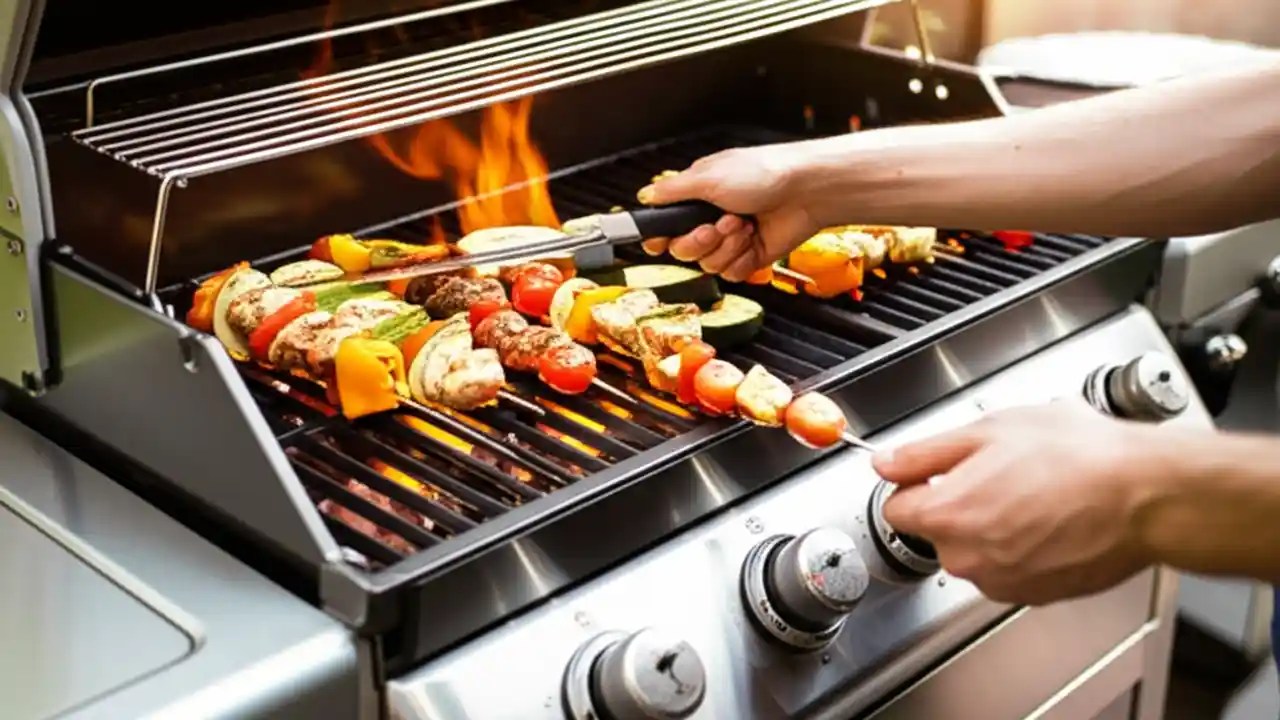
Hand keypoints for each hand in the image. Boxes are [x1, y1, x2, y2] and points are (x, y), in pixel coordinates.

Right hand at [636, 145, 821, 281]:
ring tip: (744, 225)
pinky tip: (753, 241)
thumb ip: (671, 190)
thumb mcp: (708, 175)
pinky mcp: (750, 258)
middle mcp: (710, 219)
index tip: (659, 241)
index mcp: (696, 197)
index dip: (659, 238)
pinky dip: (742, 259)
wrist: (806, 190)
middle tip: (717, 225)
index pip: (664, 226)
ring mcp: (730, 241)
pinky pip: (731, 274)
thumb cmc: (763, 172)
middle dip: (699, 240)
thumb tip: (644, 196)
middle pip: (682, 251)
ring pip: (708, 264)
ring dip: (726, 246)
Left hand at [871, 401, 1169, 604]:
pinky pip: (1008, 569)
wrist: (1145, 495)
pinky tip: (1051, 520)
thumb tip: (886, 463)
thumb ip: (925, 453)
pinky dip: (1021, 549)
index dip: (916, 485)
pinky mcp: (1034, 595)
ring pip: (974, 551)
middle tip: (1001, 474)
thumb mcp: (989, 431)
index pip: (896, 509)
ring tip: (1034, 494)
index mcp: (948, 515)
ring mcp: (1002, 582)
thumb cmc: (1079, 457)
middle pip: (936, 531)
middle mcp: (969, 558)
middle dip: (958, 504)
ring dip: (992, 527)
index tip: (938, 473)